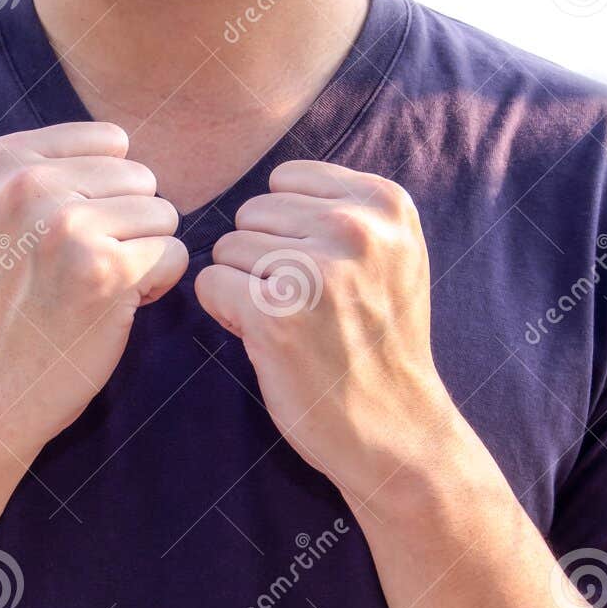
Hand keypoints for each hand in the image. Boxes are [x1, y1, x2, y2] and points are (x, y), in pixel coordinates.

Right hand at [0, 122, 186, 451]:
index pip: (111, 141)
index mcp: (3, 159)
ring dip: (143, 254)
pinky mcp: (106, 270)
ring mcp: (67, 225)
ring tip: (94, 287)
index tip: (67, 235)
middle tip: (82, 269)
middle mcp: (30, 183)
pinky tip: (111, 308)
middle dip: (128, 224)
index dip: (107, 191)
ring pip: (163, 213)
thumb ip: (51, 168)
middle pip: (142, 177)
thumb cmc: (9, 302)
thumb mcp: (1, 213)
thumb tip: (128, 144)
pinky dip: (156, 286)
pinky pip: (175, 254)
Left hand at [196, 160, 458, 504]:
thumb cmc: (379, 341)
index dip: (286, 228)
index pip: (285, 180)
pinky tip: (265, 339)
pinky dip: (225, 312)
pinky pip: (210, 282)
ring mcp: (315, 270)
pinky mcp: (275, 314)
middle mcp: (354, 227)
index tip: (319, 273)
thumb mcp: (391, 255)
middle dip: (263, 257)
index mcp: (385, 203)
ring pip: (228, 247)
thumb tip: (271, 180)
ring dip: (244, 286)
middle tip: (303, 306)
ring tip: (290, 323)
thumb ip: (344, 207)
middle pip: (252, 212)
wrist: (396, 428)